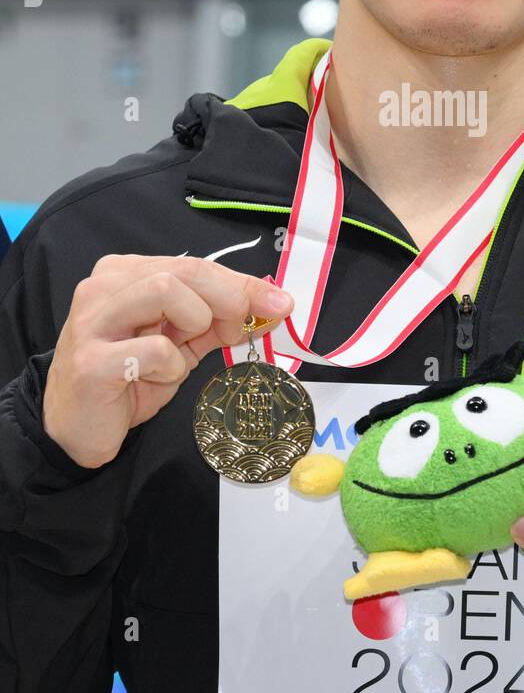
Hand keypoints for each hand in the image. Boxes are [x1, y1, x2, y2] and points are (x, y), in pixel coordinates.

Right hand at [43, 254, 294, 469]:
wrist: (76, 427)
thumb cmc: (129, 378)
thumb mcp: (179, 343)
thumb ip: (217, 320)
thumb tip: (271, 304)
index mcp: (125, 274)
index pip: (194, 265)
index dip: (242, 282)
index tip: (279, 302)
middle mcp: (104, 287)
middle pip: (184, 270)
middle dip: (230, 296)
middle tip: (249, 323)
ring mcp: (93, 320)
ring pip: (166, 291)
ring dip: (194, 323)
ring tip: (183, 352)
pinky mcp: (91, 360)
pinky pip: (155, 349)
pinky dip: (171, 367)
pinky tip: (155, 379)